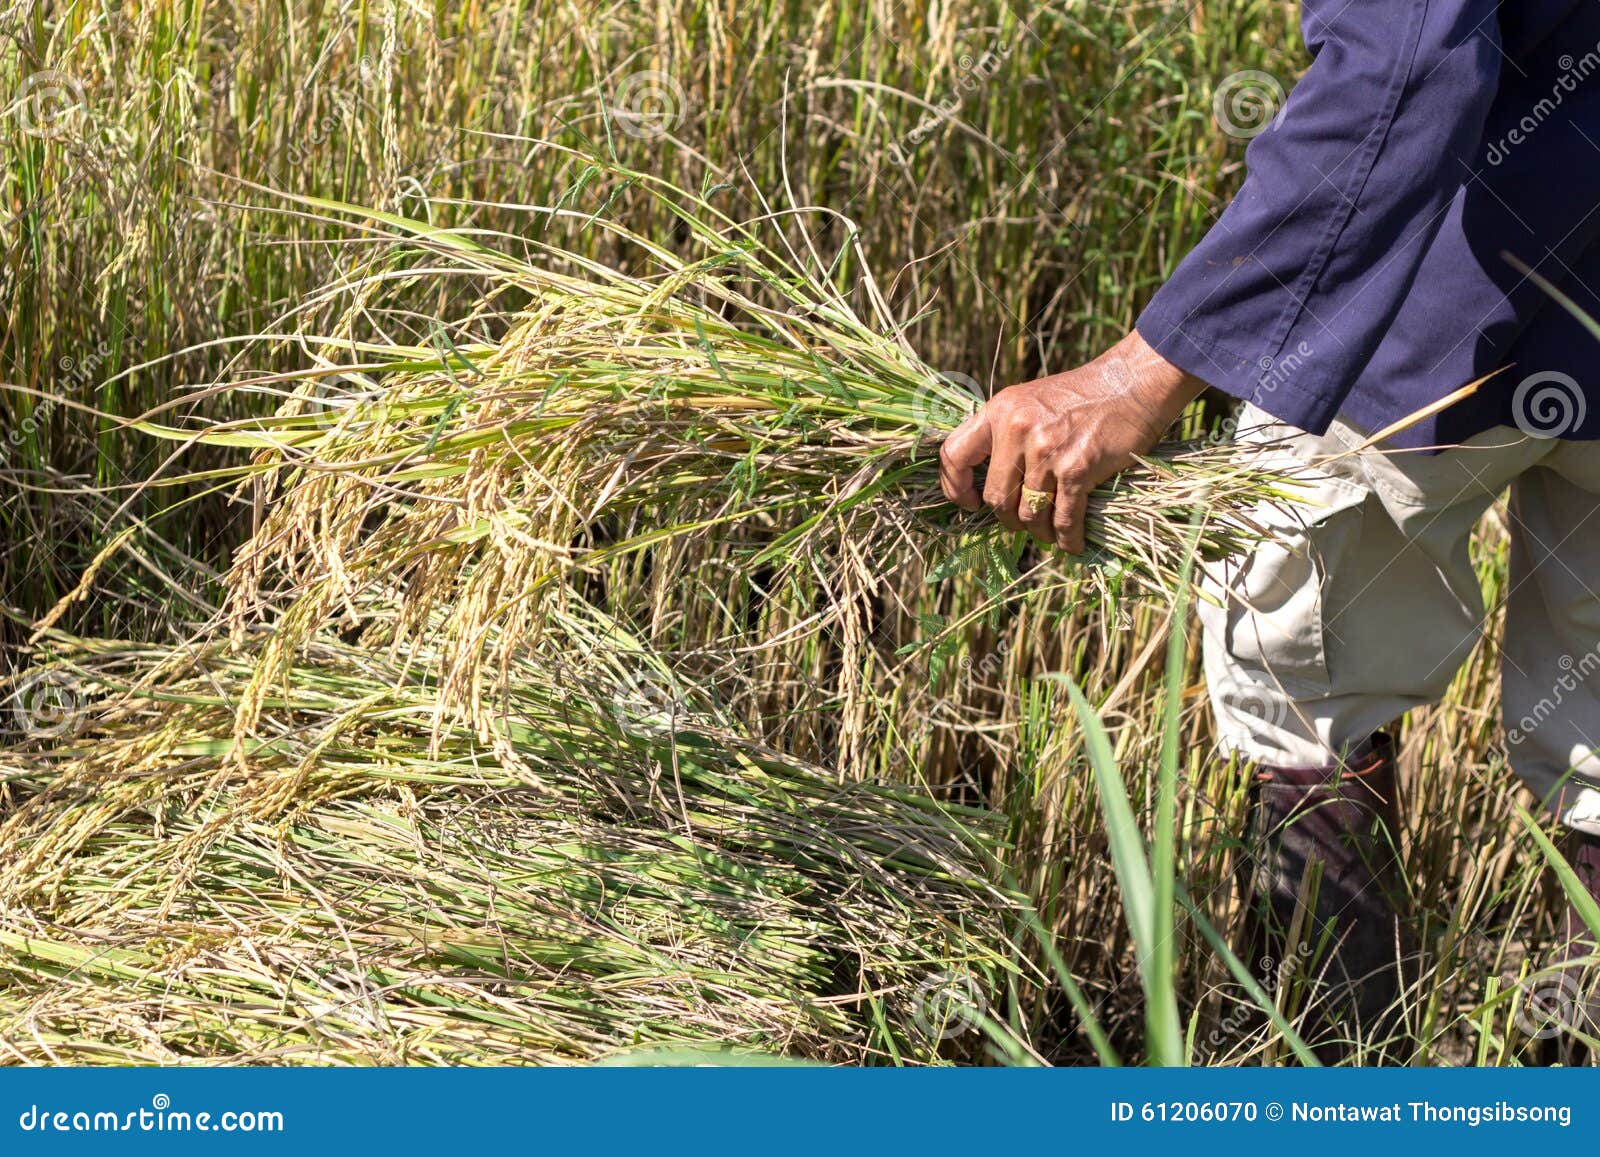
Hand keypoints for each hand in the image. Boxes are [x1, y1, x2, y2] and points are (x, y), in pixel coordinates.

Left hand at [938, 330, 1206, 552]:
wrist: (1132, 384)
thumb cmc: (1083, 396)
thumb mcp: (1030, 401)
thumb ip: (1006, 433)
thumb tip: (990, 483)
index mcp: (999, 411)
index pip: (955, 455)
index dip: (956, 487)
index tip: (971, 503)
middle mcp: (1017, 429)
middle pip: (996, 498)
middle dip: (1009, 518)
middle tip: (1024, 521)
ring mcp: (1046, 450)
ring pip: (1028, 514)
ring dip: (1040, 532)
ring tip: (1050, 533)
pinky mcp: (1077, 468)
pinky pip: (1063, 520)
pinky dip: (1067, 539)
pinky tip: (1072, 543)